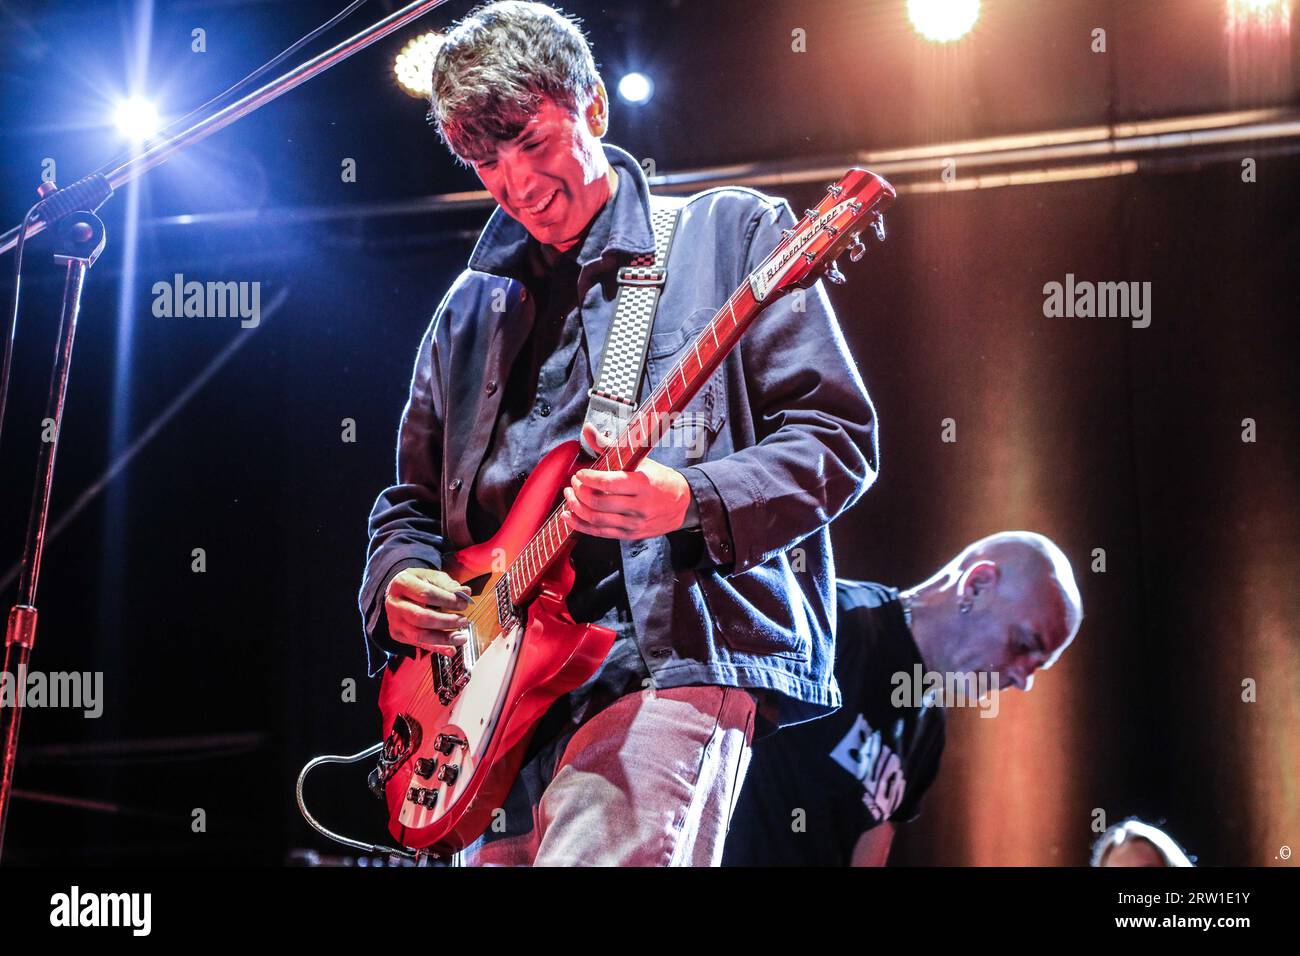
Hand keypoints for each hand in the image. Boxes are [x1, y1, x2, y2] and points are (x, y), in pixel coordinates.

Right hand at [384, 567, 471, 656]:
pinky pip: (419, 645)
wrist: (399, 592)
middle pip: (421, 617)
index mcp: (402, 584)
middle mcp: (395, 604)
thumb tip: (464, 592)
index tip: (463, 603)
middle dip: (446, 621)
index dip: (447, 600)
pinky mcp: (399, 634)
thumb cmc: (418, 583)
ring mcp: (395, 621)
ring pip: (419, 635)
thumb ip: (448, 585)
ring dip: (443, 638)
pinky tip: (451, 649)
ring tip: (461, 637)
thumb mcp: (432, 577)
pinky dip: (438, 648)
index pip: (426, 594)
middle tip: (463, 620)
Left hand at [560, 421, 697, 539]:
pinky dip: (580, 525)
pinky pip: (599, 532)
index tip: (581, 473)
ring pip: (596, 519)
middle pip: (599, 503)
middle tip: (574, 483)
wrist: (682, 504)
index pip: (609, 483)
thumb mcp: (640, 460)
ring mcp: (633, 523)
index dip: (589, 478)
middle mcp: (639, 506)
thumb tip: (587, 430)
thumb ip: (610, 446)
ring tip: (570, 496)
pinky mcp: (629, 535)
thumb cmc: (659, 479)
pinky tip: (570, 515)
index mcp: (643, 484)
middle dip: (579, 492)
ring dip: (576, 507)